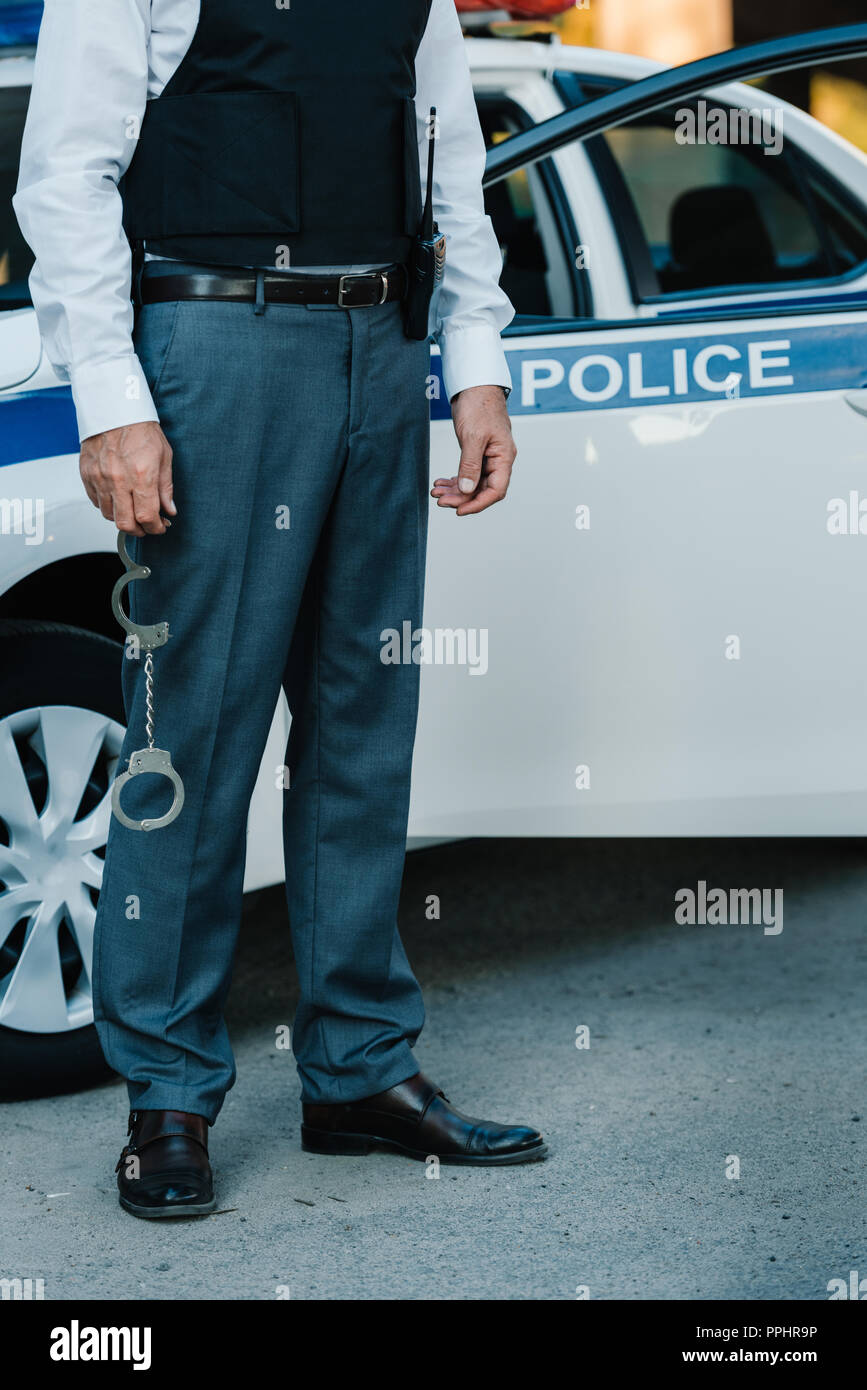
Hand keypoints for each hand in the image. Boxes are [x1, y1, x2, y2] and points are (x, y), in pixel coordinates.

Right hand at [79, 421, 175, 535]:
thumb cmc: (141, 429)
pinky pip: (95, 501)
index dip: (155, 528)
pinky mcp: (87, 474)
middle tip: (146, 527)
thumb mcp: (164, 456)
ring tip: (132, 511)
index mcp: (141, 475)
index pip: (147, 517)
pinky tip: (118, 499)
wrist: (115, 409)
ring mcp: (100, 478)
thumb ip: (166, 487)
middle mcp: (118, 479)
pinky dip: (107, 506)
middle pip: (125, 523)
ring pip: (109, 515)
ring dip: (122, 518)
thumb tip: (169, 510)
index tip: (160, 527)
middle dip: (138, 531)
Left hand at [431, 384, 515, 515]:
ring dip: (455, 490)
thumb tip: (466, 490)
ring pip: (472, 483)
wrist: (475, 384)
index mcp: (504, 457)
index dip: (478, 504)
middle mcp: (498, 460)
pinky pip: (467, 473)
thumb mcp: (473, 436)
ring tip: (436, 491)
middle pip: (482, 489)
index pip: (496, 490)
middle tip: (440, 500)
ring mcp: (487, 457)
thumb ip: (470, 464)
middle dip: (461, 497)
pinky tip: (440, 482)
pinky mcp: (476, 452)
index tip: (459, 510)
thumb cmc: (479, 405)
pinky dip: (454, 479)